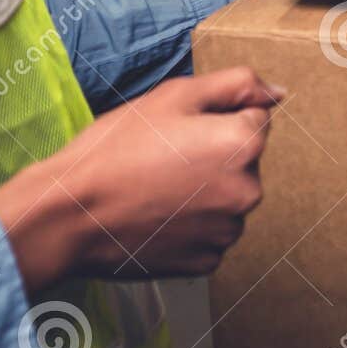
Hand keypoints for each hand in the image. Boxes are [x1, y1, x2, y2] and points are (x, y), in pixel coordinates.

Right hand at [0, 67, 280, 291]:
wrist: (69, 214)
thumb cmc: (115, 150)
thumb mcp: (174, 96)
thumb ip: (236, 86)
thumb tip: (277, 92)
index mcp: (244, 145)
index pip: (255, 118)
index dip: (216, 118)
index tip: (179, 130)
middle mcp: (248, 192)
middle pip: (244, 160)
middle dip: (214, 153)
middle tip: (163, 157)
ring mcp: (227, 232)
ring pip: (227, 197)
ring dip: (205, 190)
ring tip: (155, 186)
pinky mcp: (206, 261)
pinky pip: (209, 232)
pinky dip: (191, 223)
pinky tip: (156, 214)